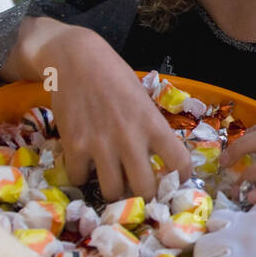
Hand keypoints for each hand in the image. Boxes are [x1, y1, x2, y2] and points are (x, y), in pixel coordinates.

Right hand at [11, 18, 191, 199]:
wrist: (78, 59)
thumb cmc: (115, 78)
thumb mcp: (144, 101)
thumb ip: (151, 130)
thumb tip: (158, 161)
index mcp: (154, 125)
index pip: (181, 163)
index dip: (181, 178)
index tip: (174, 180)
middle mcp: (130, 138)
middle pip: (145, 190)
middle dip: (144, 196)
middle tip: (138, 190)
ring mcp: (101, 144)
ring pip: (112, 192)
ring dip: (113, 190)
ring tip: (111, 179)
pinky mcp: (74, 145)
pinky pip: (80, 178)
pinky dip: (82, 176)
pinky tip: (85, 164)